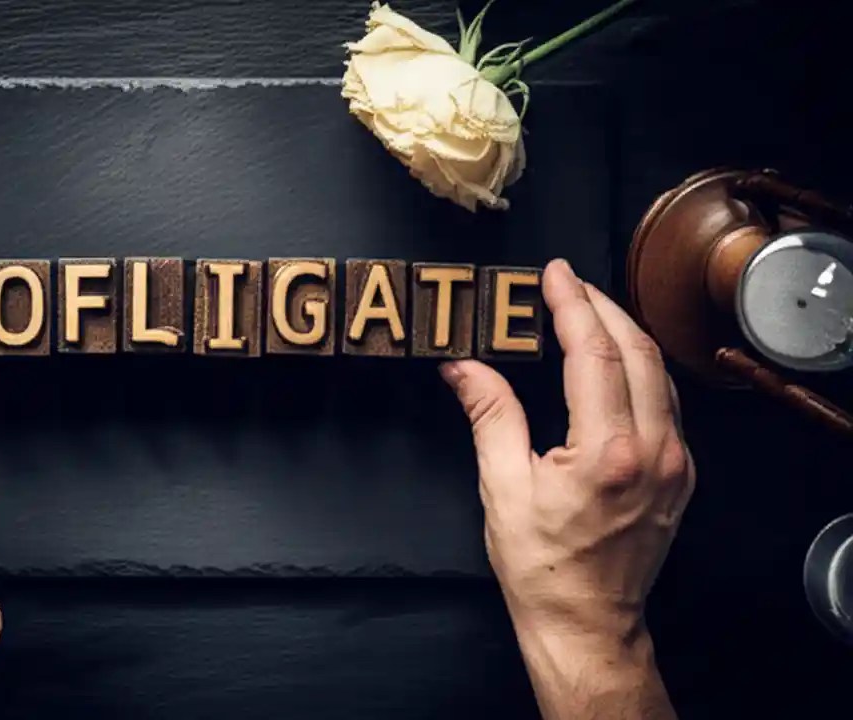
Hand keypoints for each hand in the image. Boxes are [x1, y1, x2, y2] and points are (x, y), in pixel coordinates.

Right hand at [440, 259, 693, 719]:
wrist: (587, 624)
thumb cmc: (542, 568)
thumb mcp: (502, 487)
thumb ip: (489, 415)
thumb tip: (463, 366)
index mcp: (607, 452)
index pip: (595, 354)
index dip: (573, 305)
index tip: (554, 275)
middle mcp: (654, 452)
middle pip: (638, 351)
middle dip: (603, 307)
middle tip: (568, 283)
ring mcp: (675, 463)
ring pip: (660, 373)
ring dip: (624, 334)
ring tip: (587, 311)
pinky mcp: (680, 475)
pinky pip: (666, 403)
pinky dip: (639, 369)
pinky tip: (612, 361)